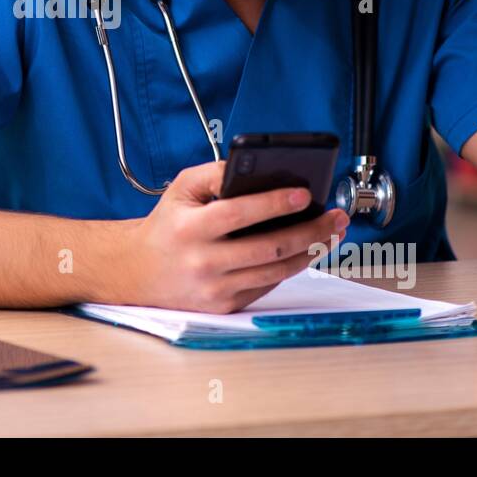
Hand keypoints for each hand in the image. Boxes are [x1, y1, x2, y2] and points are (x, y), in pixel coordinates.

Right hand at [125, 161, 348, 313]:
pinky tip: (308, 250)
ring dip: (312, 251)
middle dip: (311, 230)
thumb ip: (215, 174)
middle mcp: (203, 262)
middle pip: (269, 248)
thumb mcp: (181, 189)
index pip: (238, 214)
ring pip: (276, 271)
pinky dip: (292, 266)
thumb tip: (258, 169)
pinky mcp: (225, 306)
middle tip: (336, 216)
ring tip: (332, 232)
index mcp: (189, 229)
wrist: (139, 271)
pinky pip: (268, 285)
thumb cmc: (167, 225)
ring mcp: (216, 289)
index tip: (304, 193)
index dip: (274, 203)